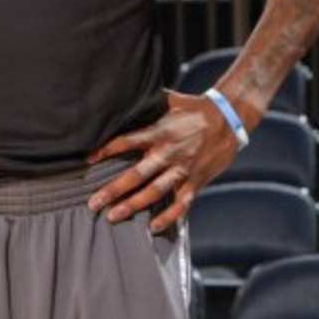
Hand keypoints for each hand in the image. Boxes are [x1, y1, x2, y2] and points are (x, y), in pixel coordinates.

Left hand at [86, 90, 241, 232]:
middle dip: (113, 190)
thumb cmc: (197, 108)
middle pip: (136, 174)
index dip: (106, 150)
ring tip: (113, 216)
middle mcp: (169, 152)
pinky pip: (181, 203)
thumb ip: (149, 100)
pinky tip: (153, 227)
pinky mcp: (196, 180)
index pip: (127, 142)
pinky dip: (168, 217)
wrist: (230, 119)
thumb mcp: (171, 99)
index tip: (88, 160)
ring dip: (133, 205)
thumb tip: (125, 91)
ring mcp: (183, 169)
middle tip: (93, 203)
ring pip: (155, 191)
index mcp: (160, 132)